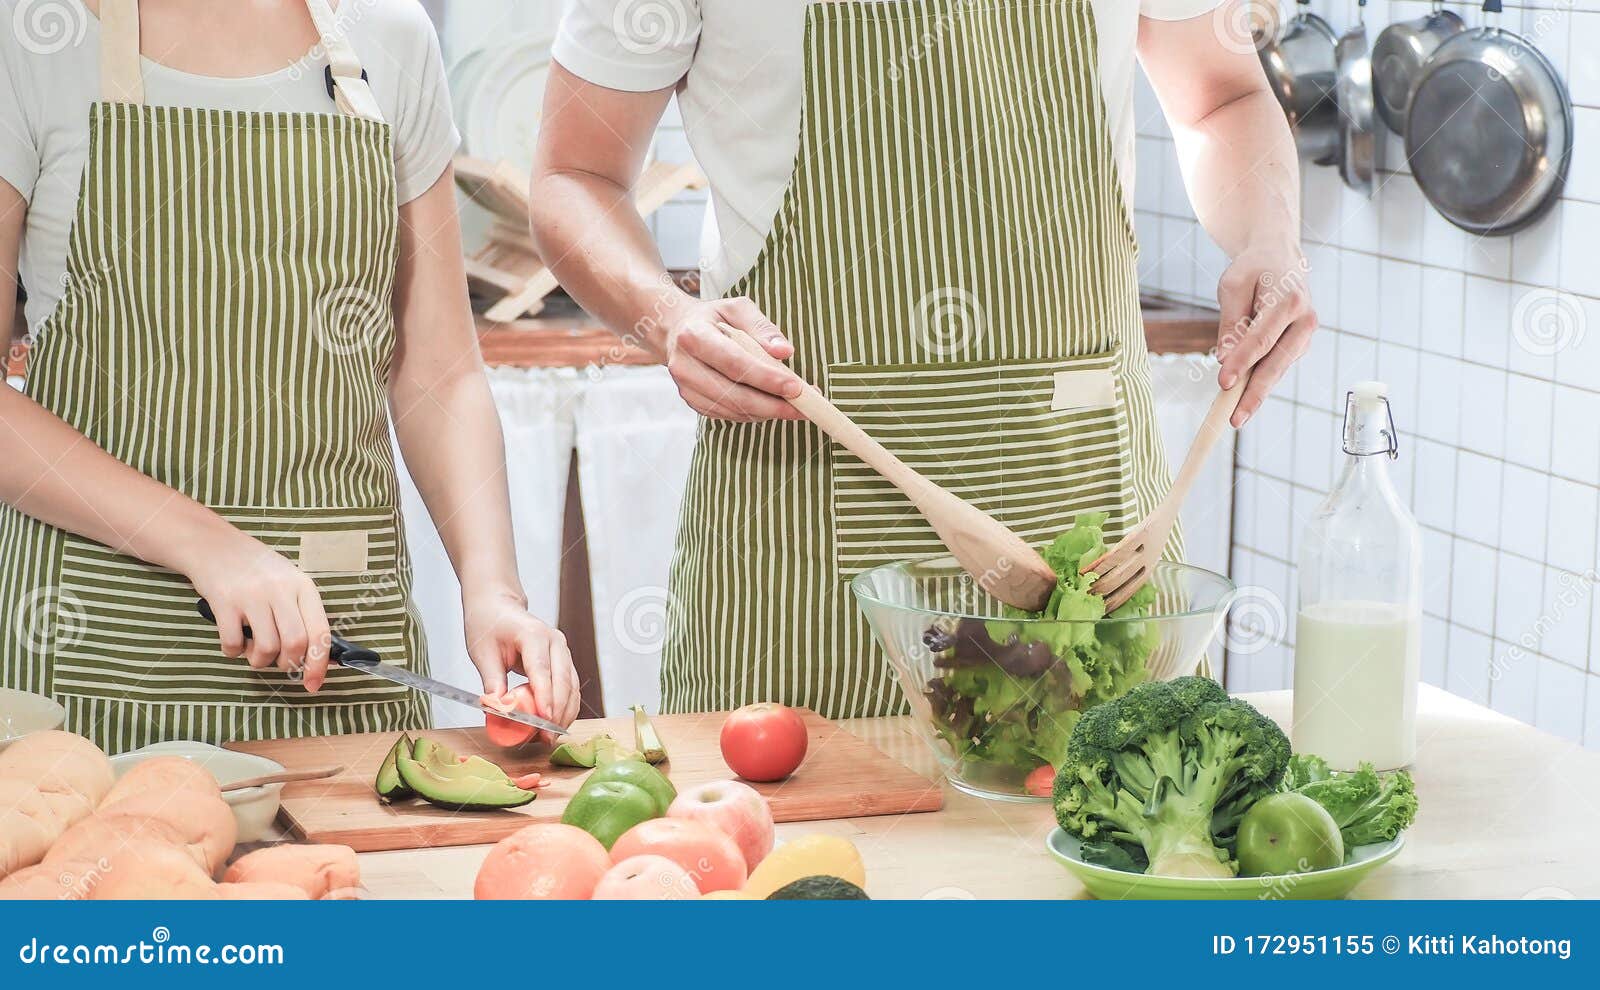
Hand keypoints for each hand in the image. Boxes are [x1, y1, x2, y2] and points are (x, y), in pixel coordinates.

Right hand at [187, 534, 331, 691]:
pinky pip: (233, 644)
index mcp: (303, 586)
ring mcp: (251, 595)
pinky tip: (233, 640)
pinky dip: (233, 652)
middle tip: (276, 661)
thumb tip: (319, 656)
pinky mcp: (224, 602)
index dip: (319, 664)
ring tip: (252, 650)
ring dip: (259, 661)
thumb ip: (302, 614)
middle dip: (286, 664)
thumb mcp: (288, 582)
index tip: (314, 684)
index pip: (320, 632)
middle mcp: (280, 589)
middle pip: (295, 644)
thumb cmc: (256, 569)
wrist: (213, 544)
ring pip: (265, 648)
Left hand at [464, 591, 579, 743]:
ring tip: (549, 737)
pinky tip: (554, 724)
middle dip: (557, 712)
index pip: (543, 670)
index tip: (544, 721)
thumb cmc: (488, 625)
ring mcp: (563, 651)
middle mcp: (555, 642)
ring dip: (564, 713)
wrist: (497, 606)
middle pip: (564, 681)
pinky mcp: (563, 661)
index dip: (545, 698)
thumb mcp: (483, 653)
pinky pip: (569, 687)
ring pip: (572, 687)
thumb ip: (492, 682)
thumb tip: (499, 710)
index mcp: (534, 635)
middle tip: (546, 737)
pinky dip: (564, 707)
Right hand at [660, 296, 805, 421]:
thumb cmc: (713, 318)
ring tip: (794, 408)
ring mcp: (686, 387)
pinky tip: (770, 407)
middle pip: (734, 394)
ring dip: (766, 413)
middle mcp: (685, 365)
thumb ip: (762, 328)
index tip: (796, 387)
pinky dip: (752, 414)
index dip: (767, 378)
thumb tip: (785, 352)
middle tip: (804, 407)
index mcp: (695, 336)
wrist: (676, 330)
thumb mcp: (738, 309)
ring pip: (732, 410)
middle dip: (773, 405)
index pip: (735, 363)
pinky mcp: (692, 401)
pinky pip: (727, 415)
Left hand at [1214, 242, 1316, 426]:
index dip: (1242, 363)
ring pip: (1278, 369)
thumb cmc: (1253, 270)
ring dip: (1257, 394)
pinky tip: (1242, 401)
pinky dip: (1260, 384)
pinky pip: (1276, 367)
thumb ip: (1231, 320)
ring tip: (1236, 417)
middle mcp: (1305, 320)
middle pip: (1276, 362)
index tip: (1223, 383)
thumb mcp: (1233, 284)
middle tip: (1234, 418)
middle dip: (1254, 393)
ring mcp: (1305, 335)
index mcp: (1290, 300)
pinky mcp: (1298, 345)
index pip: (1262, 338)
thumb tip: (1225, 358)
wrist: (1279, 258)